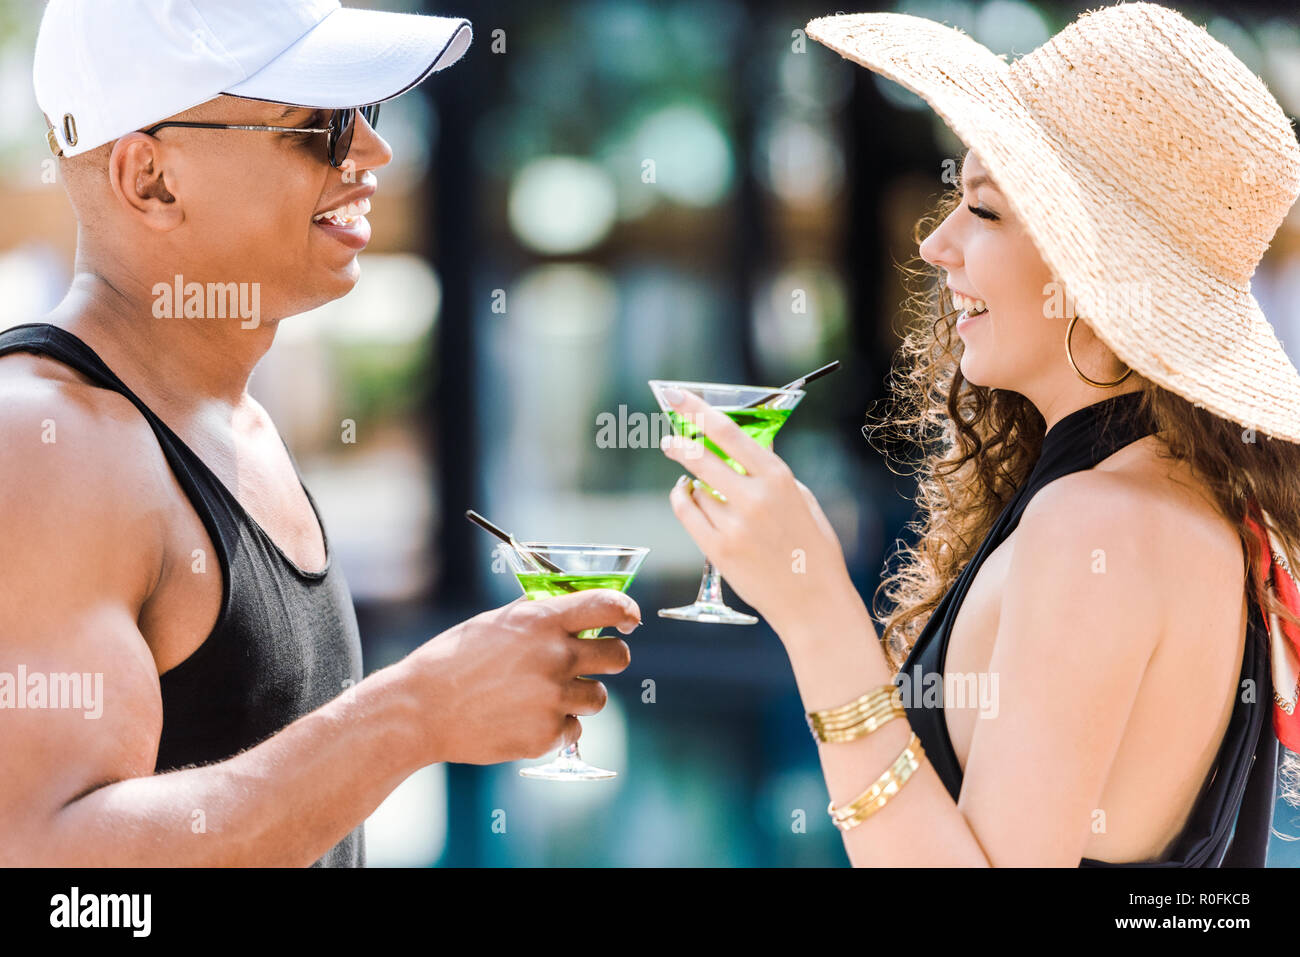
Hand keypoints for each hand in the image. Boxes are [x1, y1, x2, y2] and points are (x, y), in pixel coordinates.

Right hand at [402, 589, 638, 764]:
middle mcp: (555, 657)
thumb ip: (537, 615)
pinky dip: (555, 726)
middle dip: (610, 658)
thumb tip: (572, 608)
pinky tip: (523, 718)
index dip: (627, 611)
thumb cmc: (453, 660)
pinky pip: (573, 728)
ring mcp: (553, 698)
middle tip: (591, 663)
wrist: (421, 709)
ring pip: (598, 696)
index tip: (631, 619)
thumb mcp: (495, 623)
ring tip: (542, 695)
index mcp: (541, 621)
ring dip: (579, 696)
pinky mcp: (546, 734)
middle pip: (619, 656)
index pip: (608, 606)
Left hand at [658, 386, 857, 637]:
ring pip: (696, 490)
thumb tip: (742, 445)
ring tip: (707, 492)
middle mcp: (754, 498)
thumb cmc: (813, 548)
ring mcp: (734, 525)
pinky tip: (687, 497)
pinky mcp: (718, 550)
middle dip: (679, 443)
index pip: (728, 432)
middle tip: (668, 439)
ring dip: (694, 485)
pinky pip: (687, 514)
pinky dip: (683, 501)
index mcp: (778, 478)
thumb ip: (770, 473)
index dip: (697, 410)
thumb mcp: (802, 499)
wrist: (814, 601)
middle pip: (701, 457)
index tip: (677, 396)